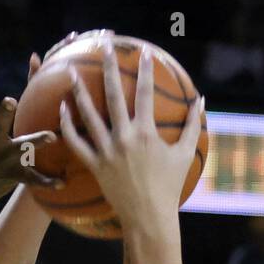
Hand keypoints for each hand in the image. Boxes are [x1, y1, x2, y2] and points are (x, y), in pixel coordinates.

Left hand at [59, 40, 204, 232]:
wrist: (148, 217)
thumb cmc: (169, 186)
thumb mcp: (185, 154)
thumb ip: (193, 126)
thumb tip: (202, 101)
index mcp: (147, 133)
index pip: (145, 94)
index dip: (145, 71)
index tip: (143, 52)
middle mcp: (125, 138)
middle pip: (113, 96)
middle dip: (109, 68)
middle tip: (105, 47)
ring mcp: (107, 152)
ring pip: (89, 116)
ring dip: (78, 92)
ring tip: (71, 72)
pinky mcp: (94, 166)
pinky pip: (77, 143)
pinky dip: (68, 126)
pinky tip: (62, 108)